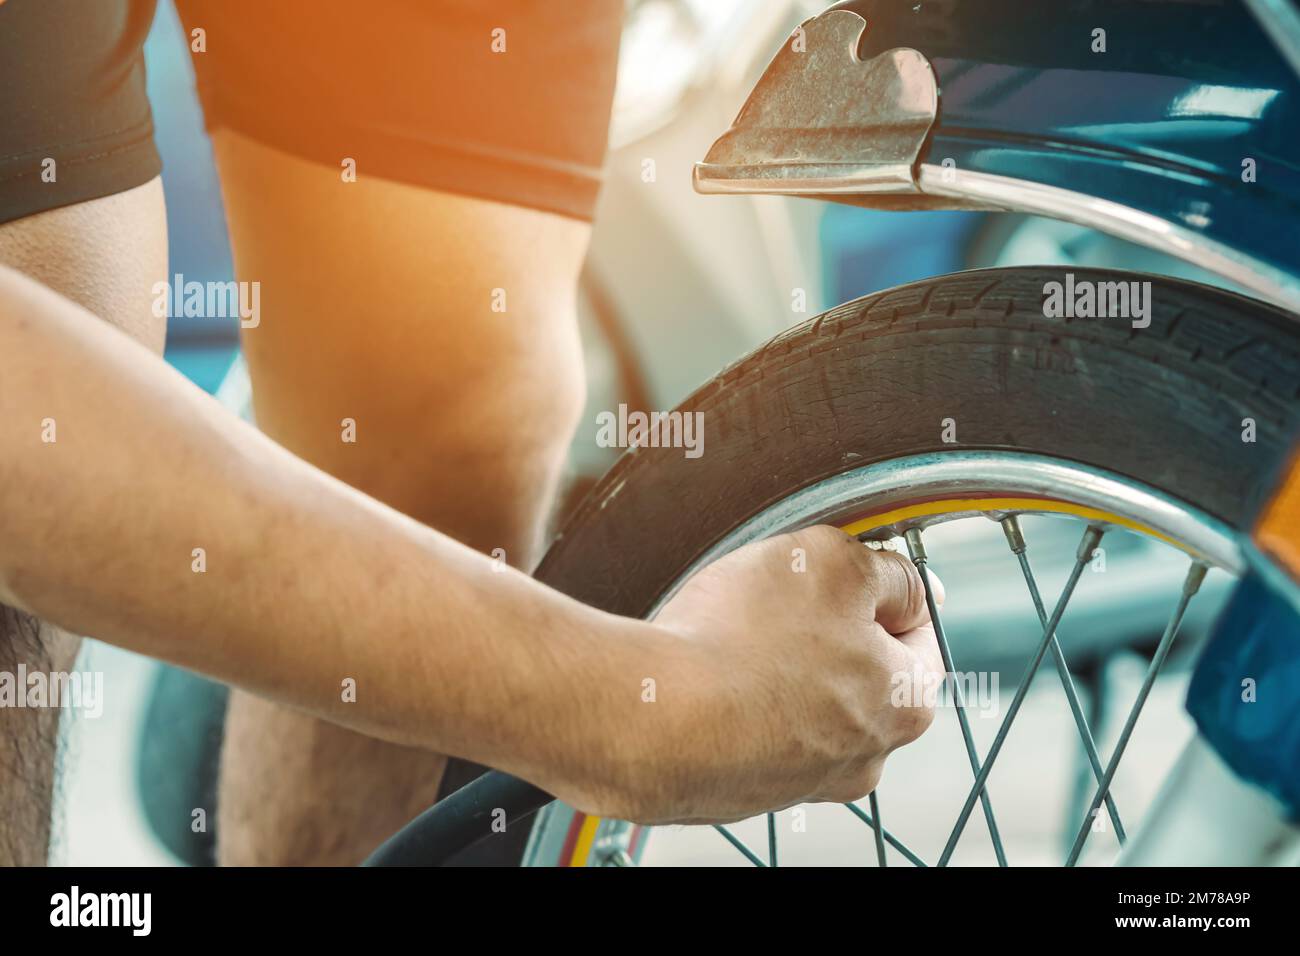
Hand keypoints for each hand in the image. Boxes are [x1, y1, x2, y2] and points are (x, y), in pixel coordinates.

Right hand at [616, 525, 943, 823]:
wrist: (652, 718)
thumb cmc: (746, 640)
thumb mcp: (835, 563)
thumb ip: (887, 571)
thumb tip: (908, 584)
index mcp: (905, 703)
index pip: (921, 634)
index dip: (881, 591)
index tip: (843, 574)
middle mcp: (863, 757)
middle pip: (859, 672)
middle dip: (823, 631)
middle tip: (778, 600)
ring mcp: (801, 781)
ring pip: (802, 702)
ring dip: (775, 666)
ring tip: (732, 637)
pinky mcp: (743, 790)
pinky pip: (751, 730)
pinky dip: (735, 700)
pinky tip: (707, 674)